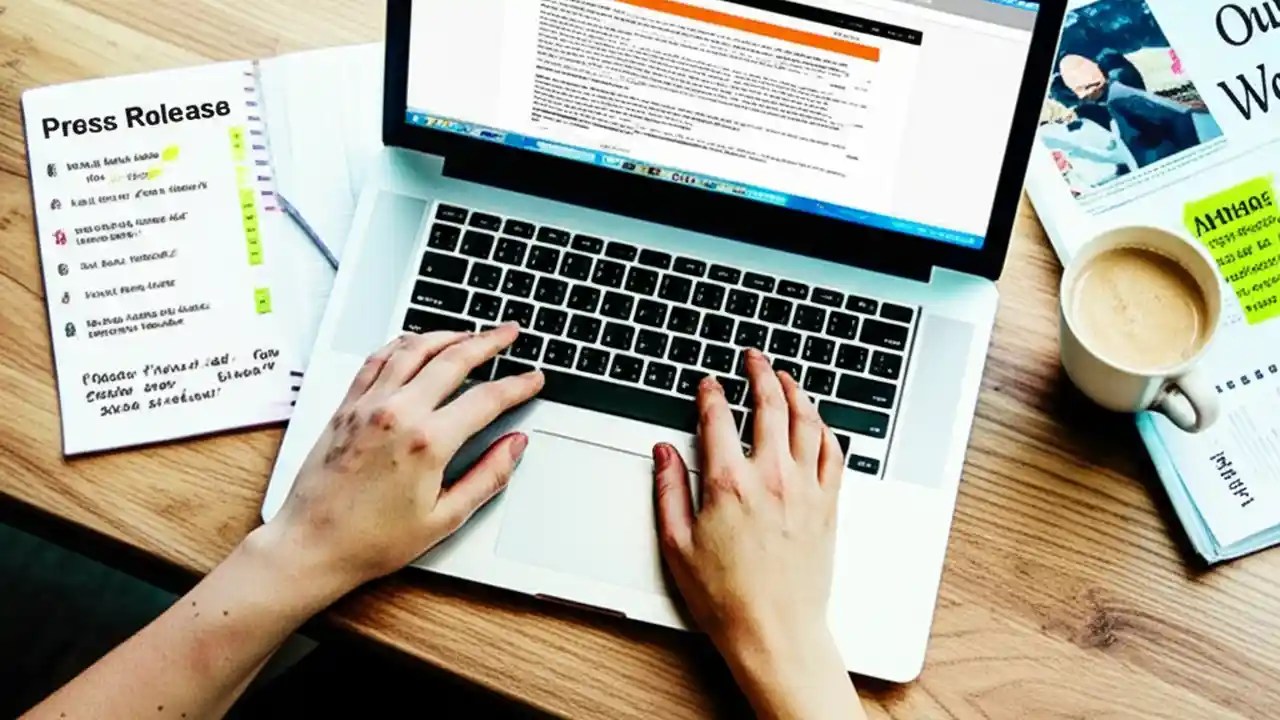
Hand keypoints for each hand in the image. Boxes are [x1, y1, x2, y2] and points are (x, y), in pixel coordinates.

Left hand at [264, 325, 543, 593]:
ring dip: (448, 335)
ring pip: (414, 349)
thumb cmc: (373, 540)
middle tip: (509, 333)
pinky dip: (403, 344)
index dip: (517, 385)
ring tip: (470, 332)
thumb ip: (487, 477)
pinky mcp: (346, 406)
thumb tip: (514, 445)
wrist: (312, 545)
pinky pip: (377, 359)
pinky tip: (416, 343)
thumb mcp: (445, 518)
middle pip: (453, 359)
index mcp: (427, 443)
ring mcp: (368, 405)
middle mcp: (397, 413)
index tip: (533, 378)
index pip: (486, 399)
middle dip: (488, 342)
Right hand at [654, 349, 860, 717]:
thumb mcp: (676, 545)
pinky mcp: (828, 505)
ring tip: (787, 377)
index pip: (717, 419)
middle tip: (754, 359)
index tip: (708, 384)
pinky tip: (817, 421)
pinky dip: (825, 428)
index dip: (710, 393)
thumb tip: (664, 453)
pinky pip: (833, 452)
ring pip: (806, 421)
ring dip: (796, 391)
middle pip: (769, 405)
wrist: (774, 631)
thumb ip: (668, 490)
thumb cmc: (725, 597)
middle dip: (760, 373)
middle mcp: (771, 478)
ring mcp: (805, 489)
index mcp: (728, 485)